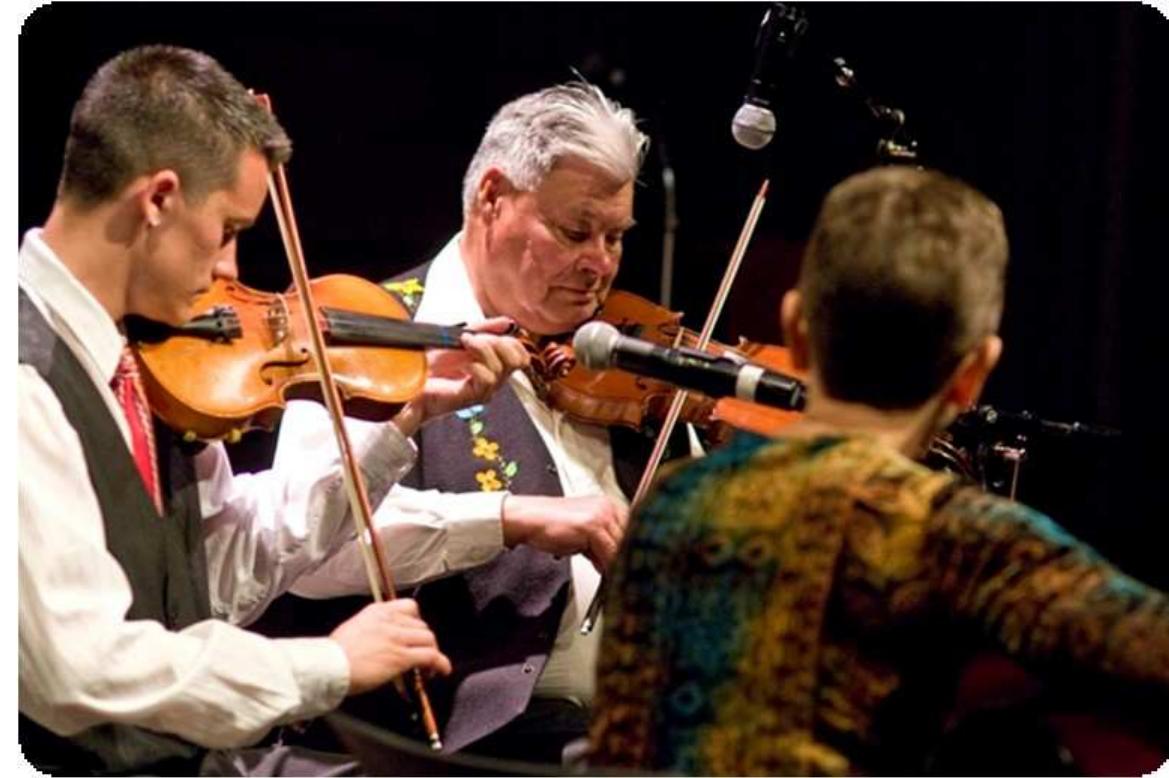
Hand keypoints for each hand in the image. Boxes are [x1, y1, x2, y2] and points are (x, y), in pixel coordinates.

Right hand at [330, 598, 451, 695]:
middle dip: (423, 640)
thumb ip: (371, 631)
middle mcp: (389, 620)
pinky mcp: (401, 657)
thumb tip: (381, 643)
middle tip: (420, 654)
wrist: (326, 666)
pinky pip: (431, 656)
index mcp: (376, 611)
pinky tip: (441, 671)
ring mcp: (397, 638)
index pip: (408, 607)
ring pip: (429, 639)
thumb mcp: (352, 630)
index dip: (416, 621)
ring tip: (429, 665)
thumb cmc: (332, 656)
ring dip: (432, 651)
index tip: (414, 632)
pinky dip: (440, 664)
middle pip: (421, 625)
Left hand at [394, 317, 528, 434]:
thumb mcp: (459, 337)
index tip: (489, 333)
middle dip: (499, 343)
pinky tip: (464, 364)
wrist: (408, 380)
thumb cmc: (430, 363)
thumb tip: (507, 322)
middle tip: (475, 338)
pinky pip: (487, 380)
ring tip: (464, 343)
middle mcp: (492, 378)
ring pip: (502, 368)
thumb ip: (484, 329)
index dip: (512, 341)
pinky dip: (477, 366)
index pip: (520, 355)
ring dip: (483, 350)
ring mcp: (484, 390)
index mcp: (492, 364)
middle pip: (518, 361)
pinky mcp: (472, 398)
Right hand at [501, 494, 629, 571]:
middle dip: (626, 558)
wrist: (531, 519)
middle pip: (631, 538)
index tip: (632, 565)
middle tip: (624, 574)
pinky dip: (609, 566)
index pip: (633, 530)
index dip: (632, 549)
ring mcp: (602, 515)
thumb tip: (615, 562)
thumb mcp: (584, 534)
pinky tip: (605, 573)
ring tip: (614, 577)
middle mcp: (608, 507)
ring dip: (618, 564)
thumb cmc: (553, 525)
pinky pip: (609, 552)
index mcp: (609, 505)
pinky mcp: (592, 526)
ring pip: (621, 546)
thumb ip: (602, 545)